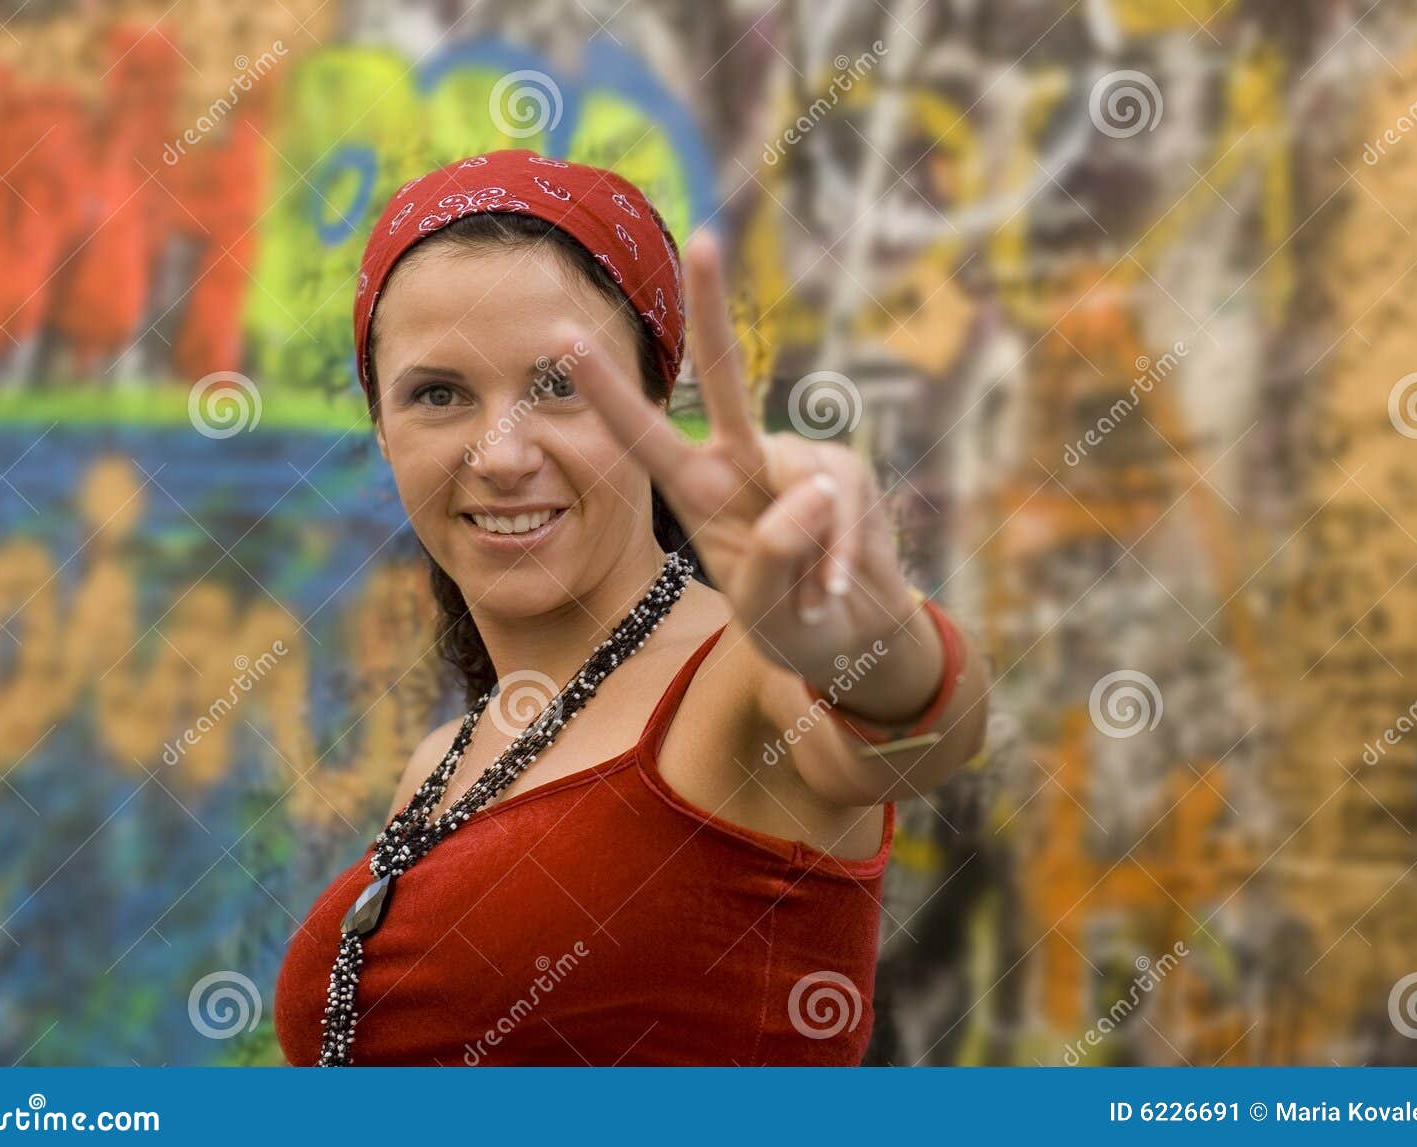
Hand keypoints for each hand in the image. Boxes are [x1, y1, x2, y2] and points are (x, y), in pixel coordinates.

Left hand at [550, 229, 925, 693]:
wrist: (853, 638)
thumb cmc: (791, 622)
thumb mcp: (766, 612)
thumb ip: (773, 560)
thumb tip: (813, 494)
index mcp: (697, 492)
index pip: (645, 437)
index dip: (608, 390)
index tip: (563, 336)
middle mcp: (744, 462)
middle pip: (728, 378)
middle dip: (717, 308)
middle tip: (706, 237)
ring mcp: (798, 464)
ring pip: (808, 487)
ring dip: (816, 555)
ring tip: (819, 597)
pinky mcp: (847, 476)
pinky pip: (845, 512)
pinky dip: (843, 563)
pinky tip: (838, 593)